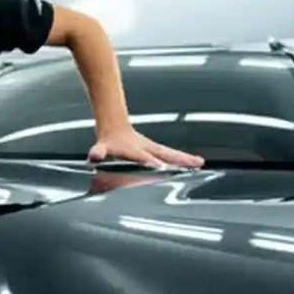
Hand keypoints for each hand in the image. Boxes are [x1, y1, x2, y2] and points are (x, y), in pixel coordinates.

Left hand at [89, 129, 204, 168]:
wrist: (114, 126)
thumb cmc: (109, 141)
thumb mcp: (101, 148)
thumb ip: (98, 152)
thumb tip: (94, 156)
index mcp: (135, 150)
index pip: (146, 158)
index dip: (153, 162)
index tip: (161, 167)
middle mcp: (147, 149)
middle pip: (165, 154)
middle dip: (178, 159)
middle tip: (194, 163)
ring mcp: (153, 149)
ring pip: (172, 154)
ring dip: (185, 159)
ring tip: (200, 163)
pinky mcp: (157, 150)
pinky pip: (172, 155)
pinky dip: (184, 159)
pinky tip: (196, 163)